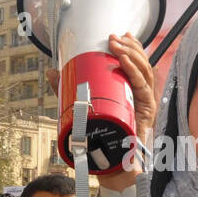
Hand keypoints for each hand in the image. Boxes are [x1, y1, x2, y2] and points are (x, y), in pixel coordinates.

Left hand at [47, 34, 156, 193]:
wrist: (110, 161)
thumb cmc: (100, 134)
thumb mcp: (81, 105)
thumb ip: (68, 90)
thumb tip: (51, 72)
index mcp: (131, 90)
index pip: (137, 63)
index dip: (132, 47)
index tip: (121, 35)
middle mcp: (142, 94)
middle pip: (142, 63)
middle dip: (129, 47)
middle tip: (113, 38)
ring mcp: (145, 102)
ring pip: (145, 72)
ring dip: (132, 55)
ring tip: (117, 46)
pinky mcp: (145, 112)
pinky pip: (143, 88)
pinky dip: (135, 73)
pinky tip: (125, 62)